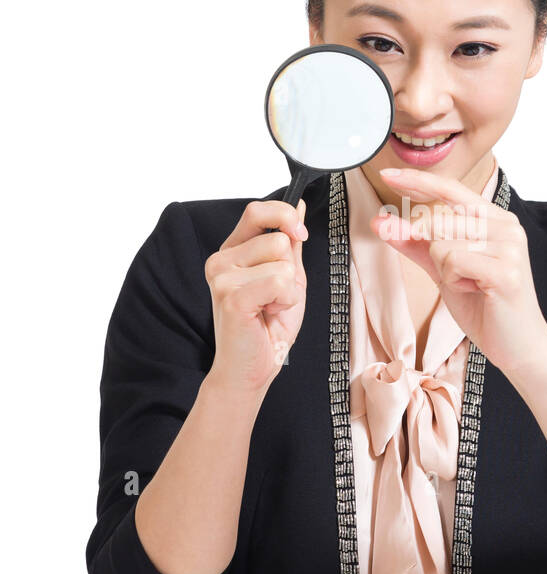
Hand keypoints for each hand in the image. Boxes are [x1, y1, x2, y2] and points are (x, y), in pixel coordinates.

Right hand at [205, 199, 307, 398]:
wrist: (253, 368)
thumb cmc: (268, 326)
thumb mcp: (287, 277)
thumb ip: (290, 243)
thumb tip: (297, 206)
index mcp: (231, 251)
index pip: (257, 211)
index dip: (285, 216)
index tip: (300, 234)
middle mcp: (220, 260)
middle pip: (279, 239)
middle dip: (290, 271)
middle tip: (274, 297)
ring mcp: (222, 278)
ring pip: (283, 261)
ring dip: (288, 290)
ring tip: (270, 307)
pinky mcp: (231, 297)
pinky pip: (279, 281)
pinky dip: (285, 301)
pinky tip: (267, 314)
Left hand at [373, 167, 546, 376]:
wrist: (518, 346)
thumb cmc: (484, 306)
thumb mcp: (444, 269)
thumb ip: (416, 244)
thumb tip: (380, 221)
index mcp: (495, 219)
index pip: (451, 189)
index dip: (418, 181)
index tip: (388, 173)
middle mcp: (506, 225)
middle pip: (437, 219)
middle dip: (432, 250)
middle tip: (460, 276)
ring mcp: (509, 246)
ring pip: (441, 241)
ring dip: (445, 270)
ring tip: (472, 285)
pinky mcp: (505, 270)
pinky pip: (452, 261)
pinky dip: (453, 280)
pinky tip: (477, 290)